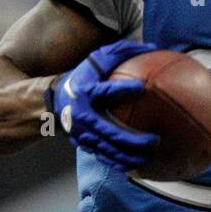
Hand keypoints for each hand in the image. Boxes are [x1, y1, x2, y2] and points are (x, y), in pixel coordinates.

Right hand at [48, 40, 158, 171]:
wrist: (56, 99)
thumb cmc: (85, 76)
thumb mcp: (97, 60)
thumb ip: (122, 52)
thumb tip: (152, 47)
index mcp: (85, 92)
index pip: (104, 91)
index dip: (121, 89)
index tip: (141, 87)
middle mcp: (82, 115)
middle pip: (109, 131)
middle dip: (132, 139)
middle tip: (155, 140)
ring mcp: (81, 133)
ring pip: (107, 149)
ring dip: (130, 156)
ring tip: (151, 155)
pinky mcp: (84, 144)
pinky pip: (104, 157)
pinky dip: (120, 162)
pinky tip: (139, 164)